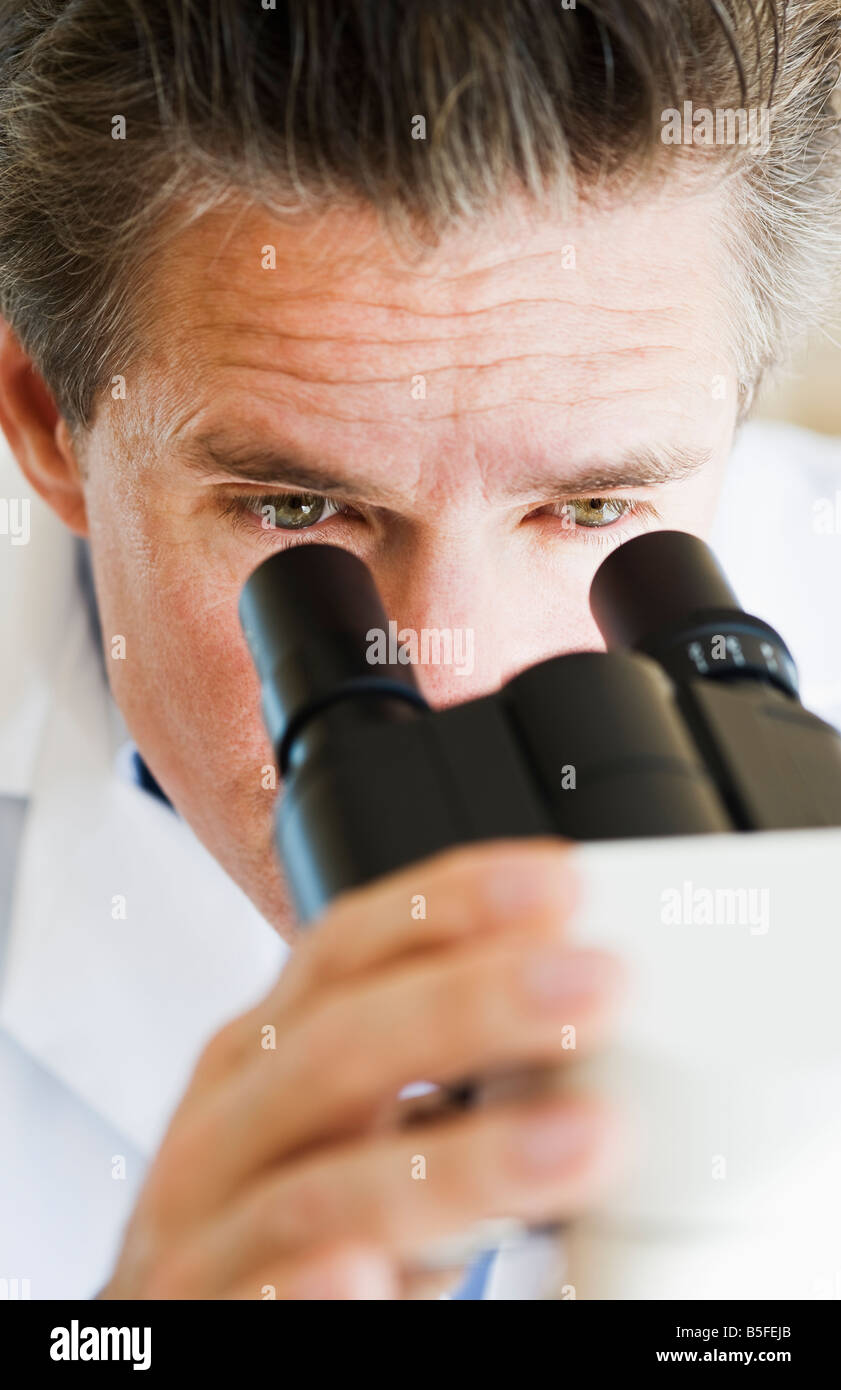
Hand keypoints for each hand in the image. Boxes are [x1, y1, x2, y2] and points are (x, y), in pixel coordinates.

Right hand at [99, 839, 625, 1298]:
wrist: (200, 1322)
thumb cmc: (290, 1210)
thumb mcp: (352, 1122)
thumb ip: (440, 1072)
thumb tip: (584, 1006)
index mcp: (266, 1052)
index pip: (347, 950)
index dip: (448, 906)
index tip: (560, 883)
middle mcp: (225, 1125)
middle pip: (338, 1044)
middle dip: (471, 1005)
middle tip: (598, 985)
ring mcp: (205, 1230)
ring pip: (320, 1188)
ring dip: (457, 1164)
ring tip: (578, 1142)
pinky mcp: (212, 1319)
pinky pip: (260, 1301)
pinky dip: (313, 1288)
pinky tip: (369, 1274)